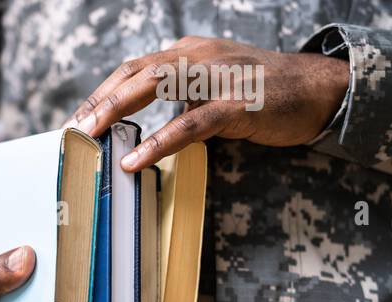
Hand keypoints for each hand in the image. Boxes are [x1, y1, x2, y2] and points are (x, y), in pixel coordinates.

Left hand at [66, 36, 349, 171]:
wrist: (319, 89)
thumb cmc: (262, 92)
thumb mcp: (213, 85)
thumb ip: (179, 96)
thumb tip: (138, 122)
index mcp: (189, 52)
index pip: (133, 68)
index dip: (102, 93)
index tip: (77, 118)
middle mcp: (198, 56)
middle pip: (135, 73)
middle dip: (100, 101)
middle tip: (73, 129)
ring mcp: (217, 77)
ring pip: (154, 86)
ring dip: (116, 111)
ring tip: (90, 137)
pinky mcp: (237, 103)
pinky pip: (190, 124)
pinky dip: (158, 142)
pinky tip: (135, 160)